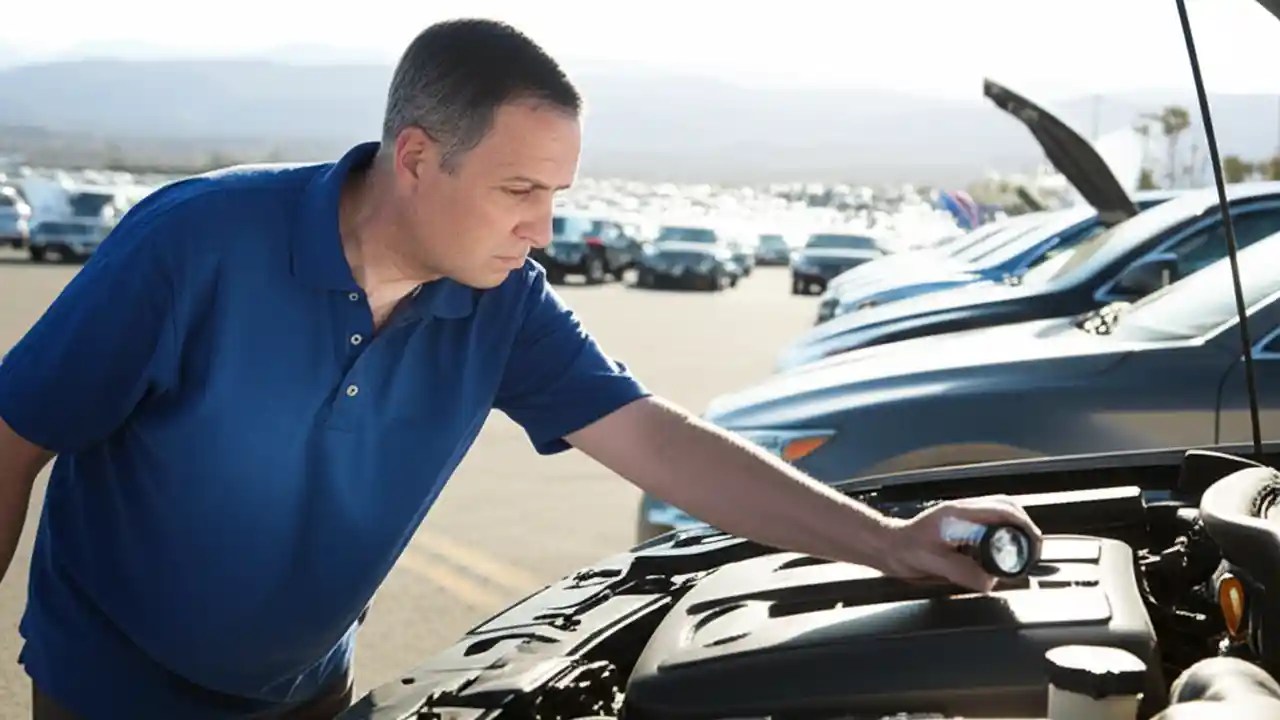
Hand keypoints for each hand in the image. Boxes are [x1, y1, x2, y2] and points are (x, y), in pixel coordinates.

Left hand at [876, 495, 1042, 592]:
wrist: (887, 546)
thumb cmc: (904, 550)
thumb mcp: (933, 563)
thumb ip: (962, 571)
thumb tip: (989, 581)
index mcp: (959, 514)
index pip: (1002, 510)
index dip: (1023, 526)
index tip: (1033, 544)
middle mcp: (962, 510)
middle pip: (1006, 507)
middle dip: (1024, 526)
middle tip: (1033, 549)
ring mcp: (961, 515)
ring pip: (999, 513)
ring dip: (1014, 528)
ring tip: (1022, 550)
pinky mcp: (959, 524)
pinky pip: (989, 523)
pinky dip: (1002, 534)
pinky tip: (1001, 551)